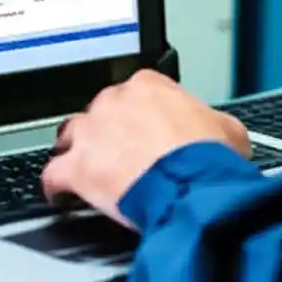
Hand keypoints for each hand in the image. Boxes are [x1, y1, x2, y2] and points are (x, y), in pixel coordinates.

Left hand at [41, 70, 250, 227]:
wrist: (192, 186)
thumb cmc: (209, 159)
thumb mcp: (228, 129)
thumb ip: (211, 122)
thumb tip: (216, 132)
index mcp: (148, 86)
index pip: (135, 93)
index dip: (140, 116)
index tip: (145, 130)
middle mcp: (113, 102)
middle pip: (100, 113)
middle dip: (108, 133)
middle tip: (122, 156)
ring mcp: (91, 133)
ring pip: (71, 136)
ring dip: (79, 152)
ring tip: (90, 171)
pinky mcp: (77, 167)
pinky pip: (54, 174)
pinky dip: (57, 186)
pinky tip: (63, 195)